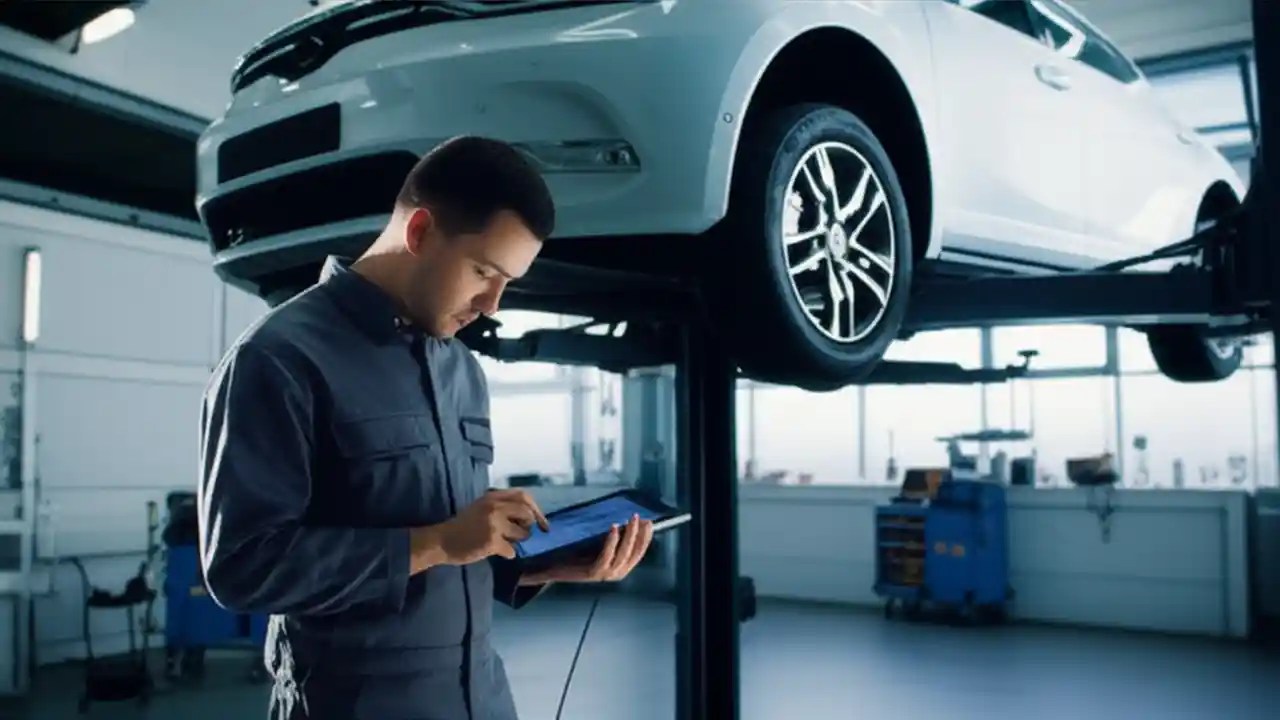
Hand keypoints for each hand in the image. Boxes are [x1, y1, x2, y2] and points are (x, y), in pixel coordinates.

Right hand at [412, 489, 548, 571]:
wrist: (441, 540)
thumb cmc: (463, 525)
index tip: (543, 523)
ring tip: (504, 542)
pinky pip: (511, 550)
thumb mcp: (481, 507)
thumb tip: (529, 515)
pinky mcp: (491, 542)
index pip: (524, 496)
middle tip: (521, 534)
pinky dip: (508, 554)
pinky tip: (497, 552)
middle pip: (527, 514)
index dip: (536, 509)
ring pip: (522, 534)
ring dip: (518, 541)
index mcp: (492, 497)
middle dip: (529, 526)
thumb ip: (501, 507)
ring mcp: (493, 524)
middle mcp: (494, 507)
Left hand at [526, 514, 653, 584]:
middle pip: (633, 553)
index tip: (648, 522)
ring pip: (622, 555)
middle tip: (639, 517)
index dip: (645, 538)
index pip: (638, 553)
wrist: (551, 566)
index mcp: (620, 568)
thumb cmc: (574, 553)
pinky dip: (612, 542)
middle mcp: (615, 574)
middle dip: (639, 534)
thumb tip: (630, 522)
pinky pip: (606, 556)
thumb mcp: (598, 543)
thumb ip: (613, 537)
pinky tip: (614, 528)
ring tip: (631, 519)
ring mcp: (604, 575)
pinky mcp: (592, 573)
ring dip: (628, 536)